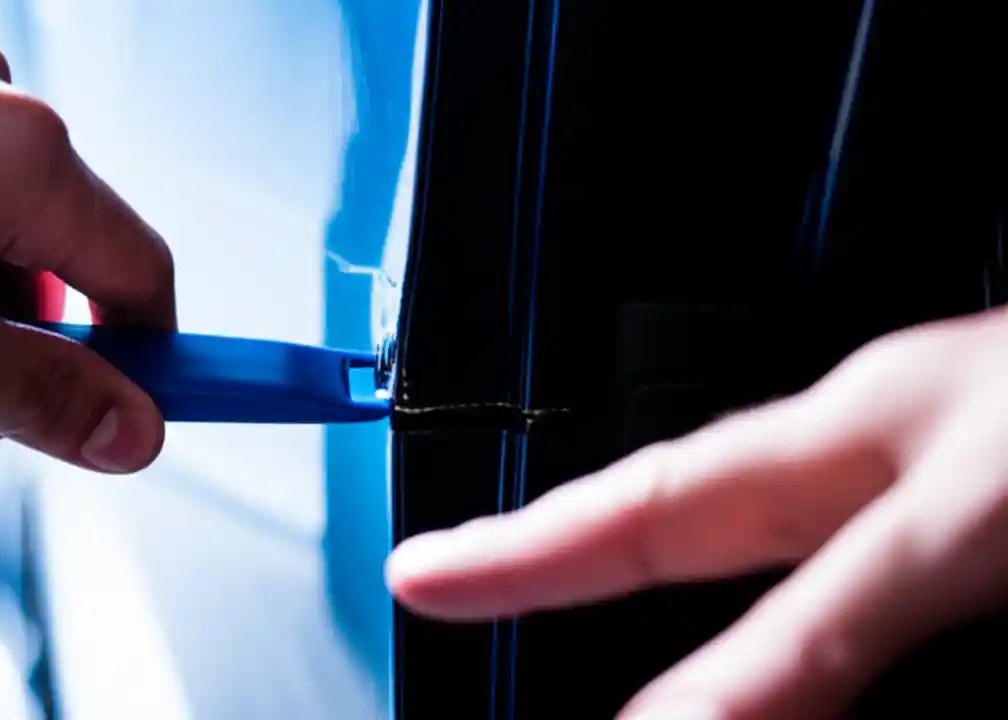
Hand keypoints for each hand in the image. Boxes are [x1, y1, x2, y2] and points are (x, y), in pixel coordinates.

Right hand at [387, 308, 1007, 718]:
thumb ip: (821, 626)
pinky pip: (872, 602)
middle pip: (680, 519)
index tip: (420, 577)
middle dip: (568, 560)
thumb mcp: (955, 527)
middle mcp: (874, 466)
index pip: (638, 510)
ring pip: (776, 559)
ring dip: (688, 611)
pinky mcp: (988, 540)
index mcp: (845, 436)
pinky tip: (801, 653)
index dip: (518, 550)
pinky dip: (804, 639)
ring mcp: (939, 498)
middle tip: (474, 595)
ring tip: (604, 631)